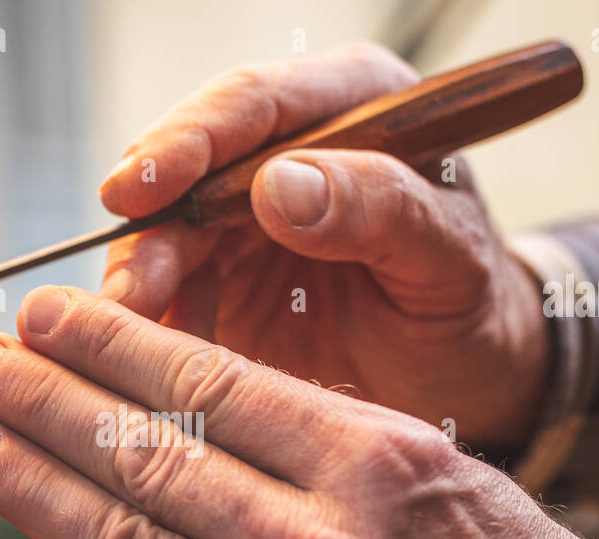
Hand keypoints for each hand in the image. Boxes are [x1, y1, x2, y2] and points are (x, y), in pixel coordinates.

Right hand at [98, 42, 547, 447]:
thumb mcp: (449, 260)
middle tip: (129, 290)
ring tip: (129, 331)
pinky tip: (144, 356)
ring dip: (140, 281)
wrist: (463, 376)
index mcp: (355, 110)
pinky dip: (150, 324)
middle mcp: (289, 153)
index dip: (189, 138)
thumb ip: (380, 210)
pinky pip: (166, 292)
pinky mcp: (221, 278)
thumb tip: (277, 185)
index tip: (143, 184)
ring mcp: (246, 218)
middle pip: (191, 169)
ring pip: (164, 234)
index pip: (255, 102)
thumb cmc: (469, 308)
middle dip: (149, 229)